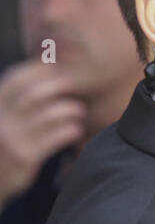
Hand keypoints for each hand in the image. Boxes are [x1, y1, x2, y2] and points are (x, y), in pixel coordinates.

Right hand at [0, 61, 84, 207]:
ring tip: (78, 110)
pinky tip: (76, 129)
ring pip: (48, 115)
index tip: (56, 66)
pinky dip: (70, 130)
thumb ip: (15, 102)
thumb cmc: (3, 145)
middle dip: (57, 85)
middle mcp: (1, 121)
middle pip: (33, 94)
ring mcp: (12, 140)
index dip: (37, 69)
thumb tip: (42, 69)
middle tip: (74, 85)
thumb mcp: (2, 119)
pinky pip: (55, 138)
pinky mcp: (25, 158)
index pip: (14, 80)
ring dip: (69, 108)